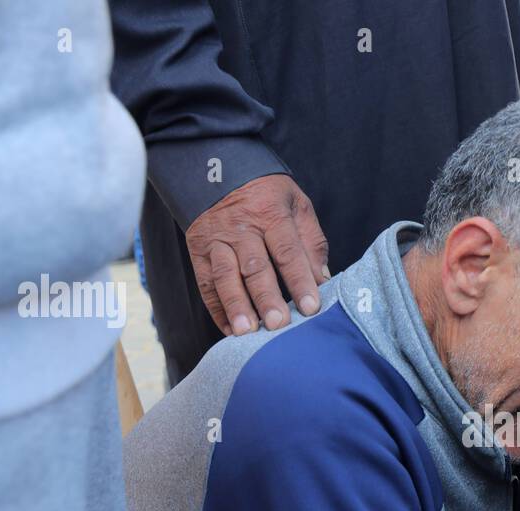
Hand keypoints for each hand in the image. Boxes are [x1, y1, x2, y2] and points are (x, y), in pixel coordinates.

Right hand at [185, 173, 329, 336]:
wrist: (217, 170)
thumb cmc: (267, 194)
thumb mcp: (296, 205)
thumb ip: (311, 242)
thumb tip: (322, 280)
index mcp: (270, 214)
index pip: (287, 251)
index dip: (299, 280)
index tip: (311, 306)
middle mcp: (240, 227)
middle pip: (254, 266)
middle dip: (266, 297)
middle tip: (278, 324)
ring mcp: (215, 239)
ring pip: (225, 276)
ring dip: (236, 306)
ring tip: (247, 331)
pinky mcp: (197, 250)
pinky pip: (205, 283)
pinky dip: (216, 308)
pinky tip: (229, 329)